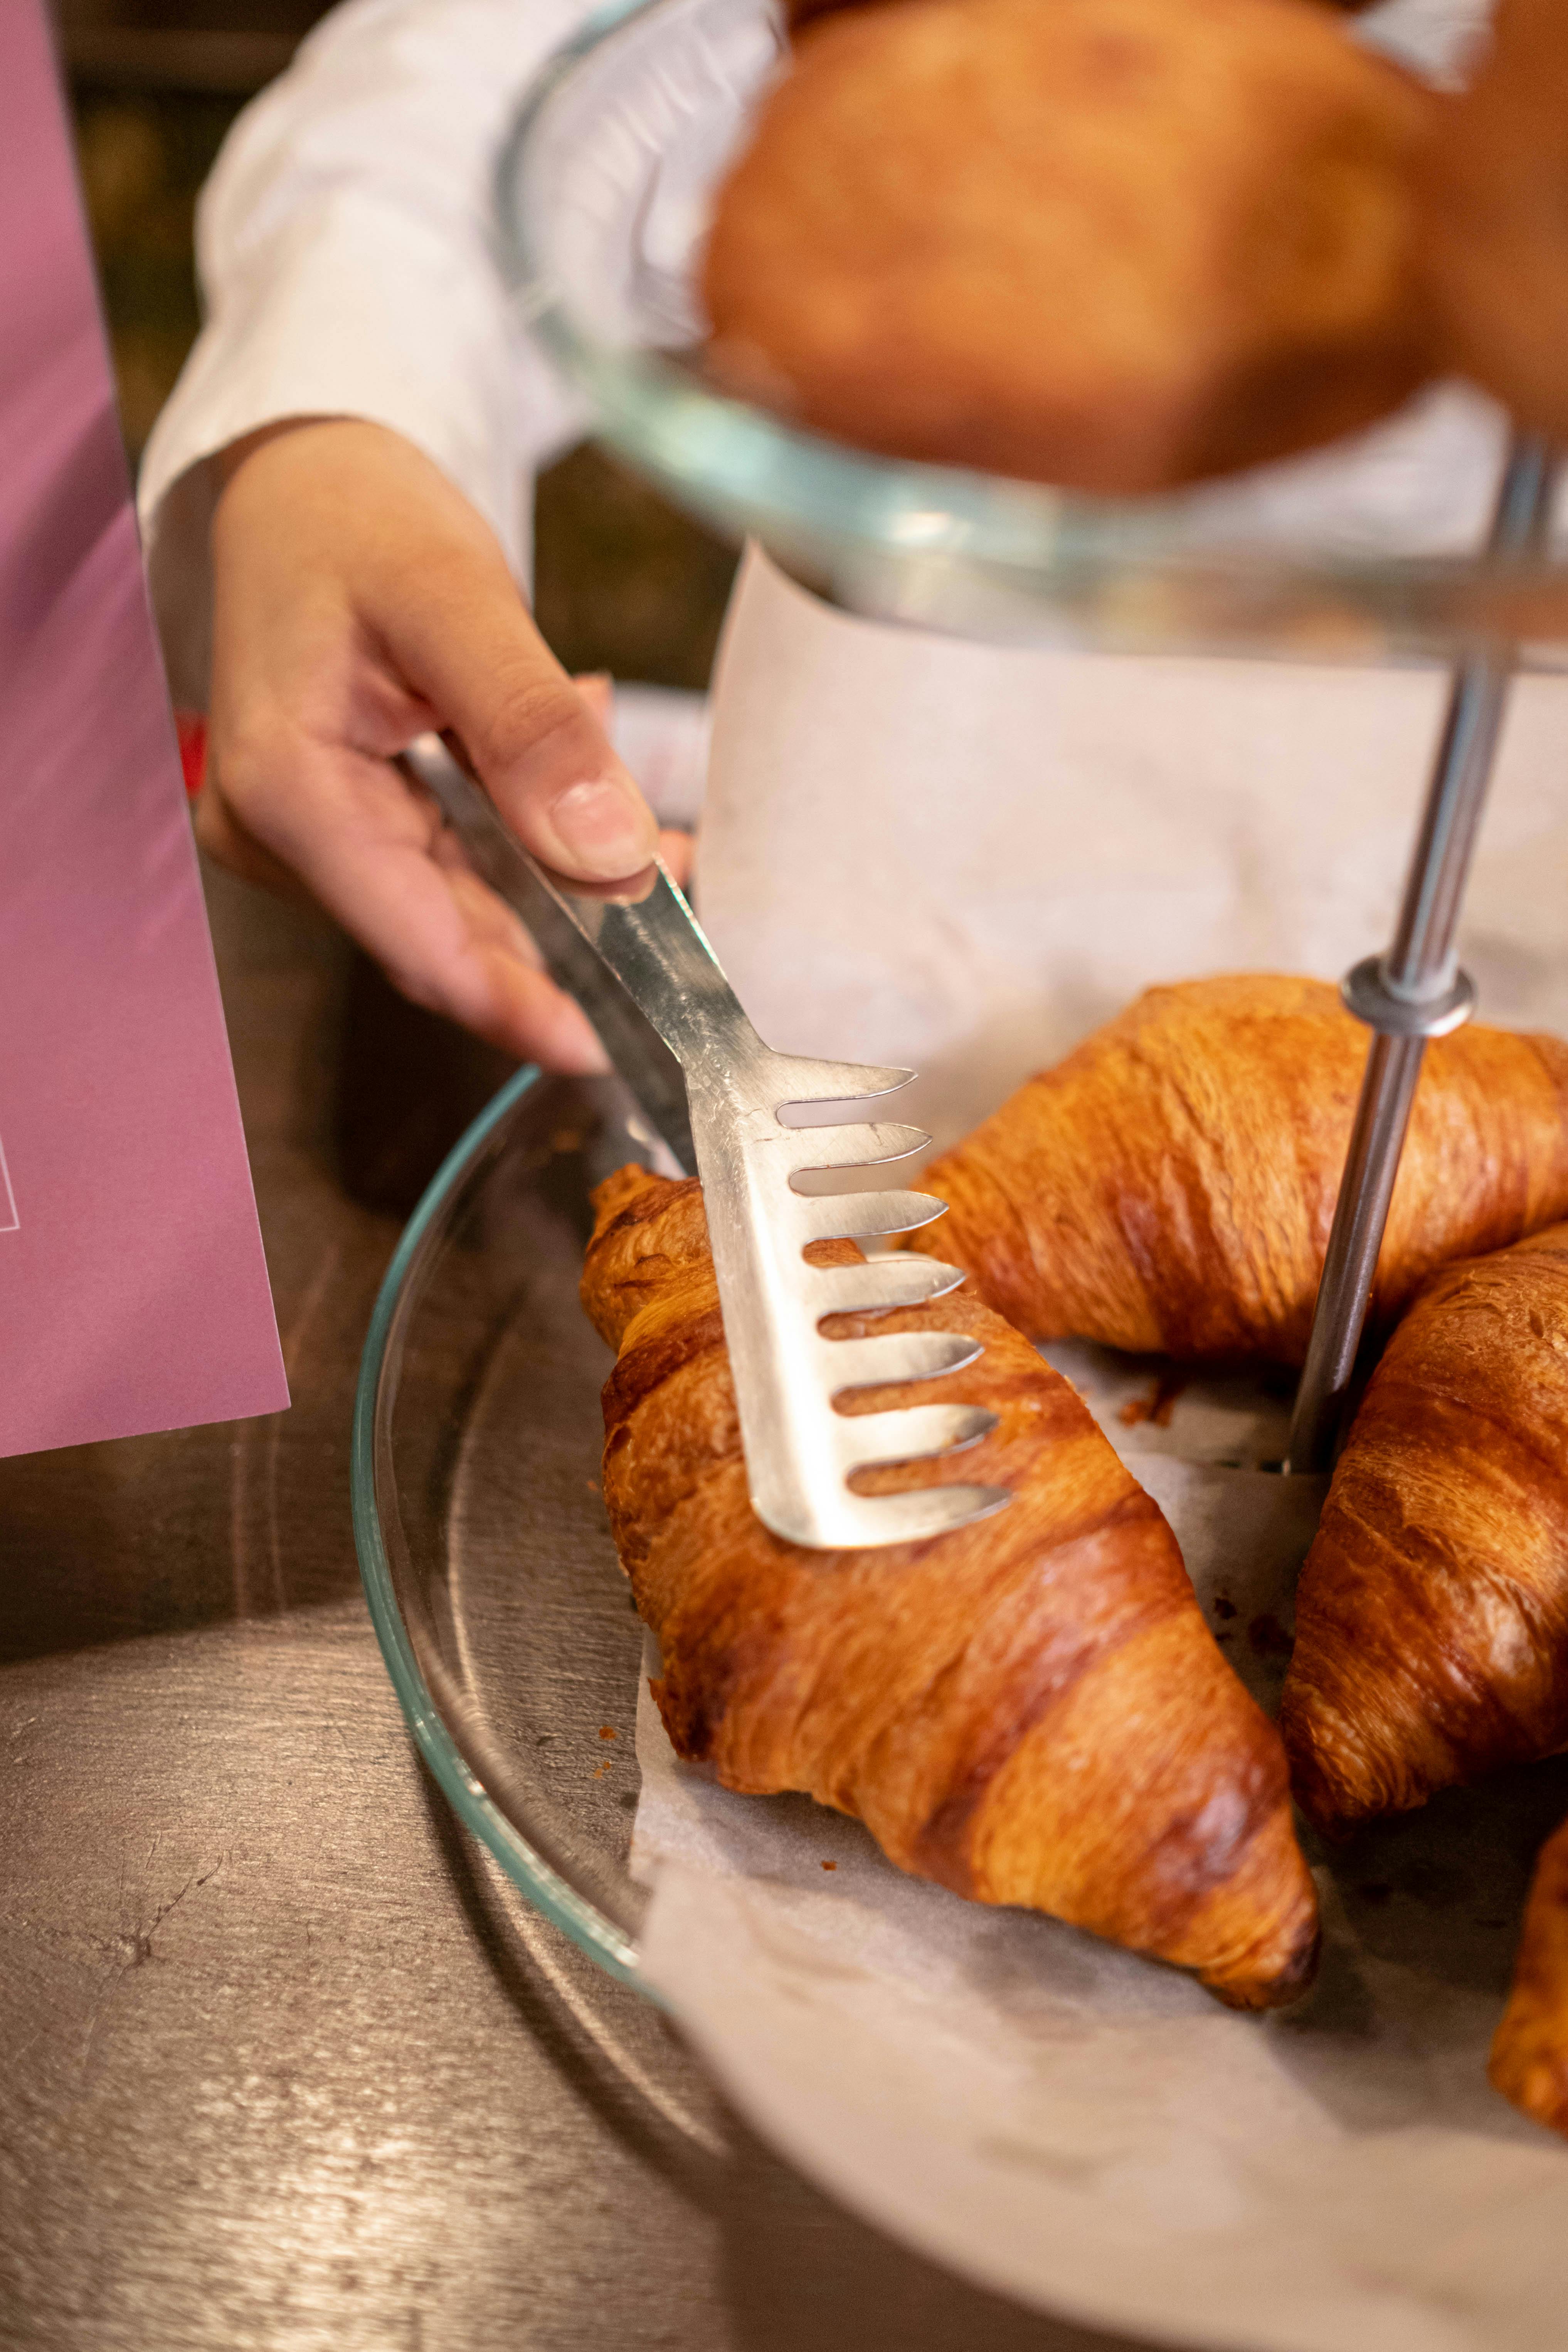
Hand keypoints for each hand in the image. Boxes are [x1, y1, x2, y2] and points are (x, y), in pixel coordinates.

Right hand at [203, 417, 683, 1069]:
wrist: (304, 484)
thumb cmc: (352, 519)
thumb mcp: (451, 594)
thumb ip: (531, 726)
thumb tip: (611, 855)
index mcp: (285, 793)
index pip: (421, 948)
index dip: (526, 1007)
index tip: (616, 1046)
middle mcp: (283, 838)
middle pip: (450, 941)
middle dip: (571, 947)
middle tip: (685, 935)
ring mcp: (316, 841)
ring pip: (468, 913)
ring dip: (569, 900)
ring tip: (666, 859)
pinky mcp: (355, 829)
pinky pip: (463, 873)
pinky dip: (542, 858)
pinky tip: (613, 827)